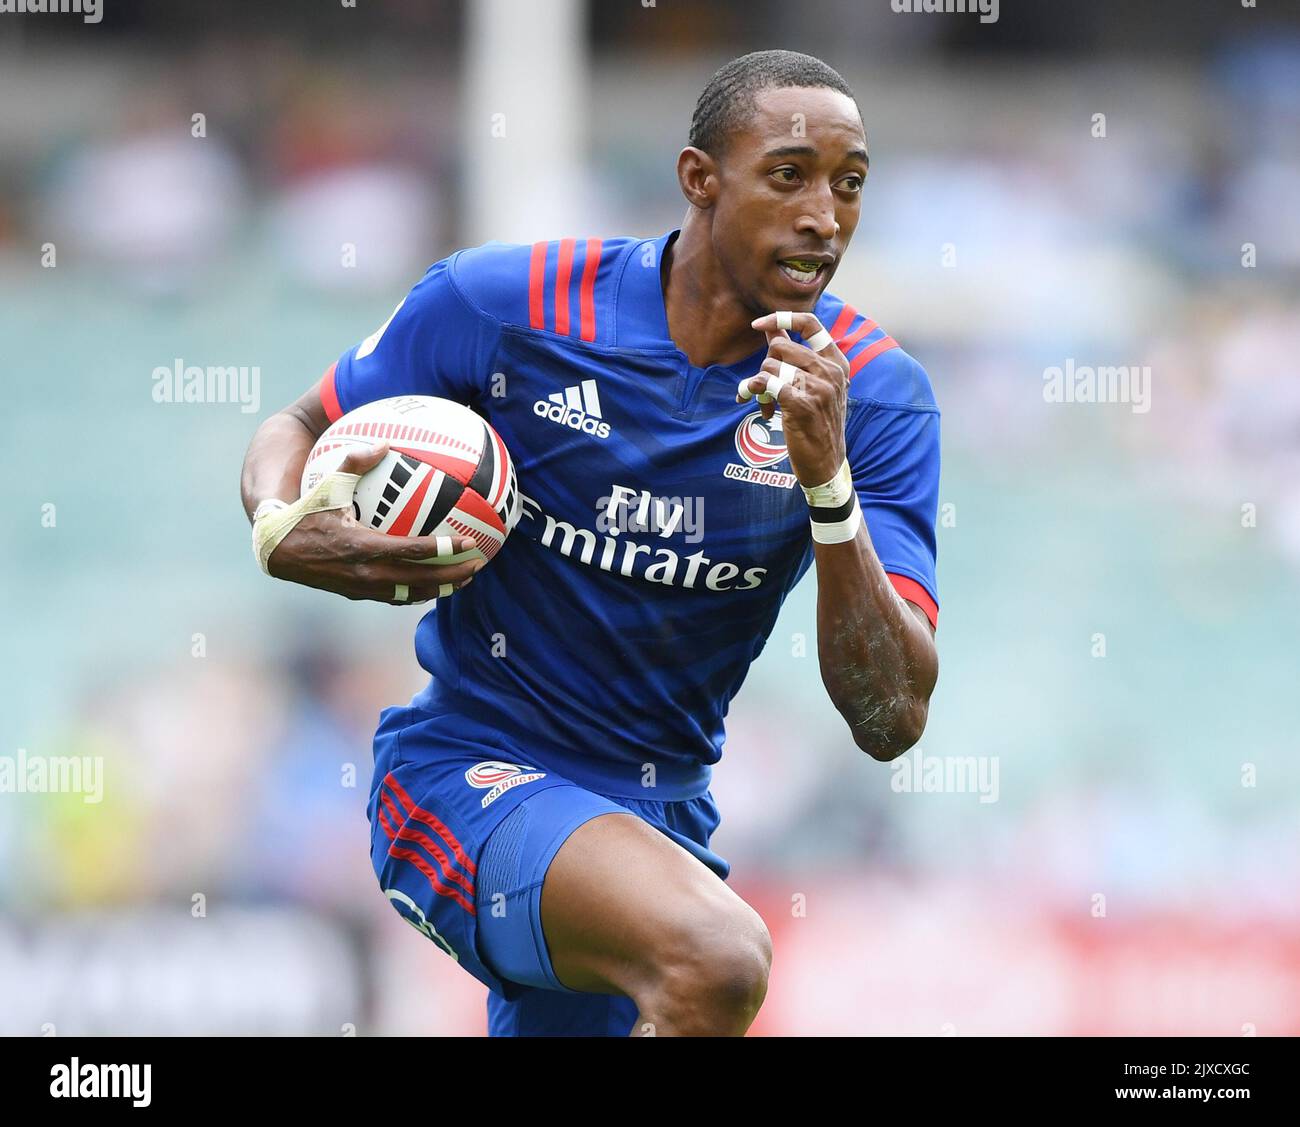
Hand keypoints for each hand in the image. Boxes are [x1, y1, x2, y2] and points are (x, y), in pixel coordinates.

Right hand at [265, 443, 483, 603]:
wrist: (275, 549)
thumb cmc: (303, 511)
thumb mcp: (328, 484)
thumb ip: (355, 462)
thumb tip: (383, 442)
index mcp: (363, 546)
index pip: (414, 550)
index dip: (444, 549)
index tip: (469, 543)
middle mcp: (366, 572)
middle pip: (421, 579)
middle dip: (452, 574)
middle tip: (478, 564)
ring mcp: (361, 587)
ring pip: (410, 593)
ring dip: (440, 588)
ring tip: (463, 581)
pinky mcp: (356, 593)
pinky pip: (394, 596)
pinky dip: (416, 593)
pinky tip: (431, 586)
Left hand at [737, 311, 849, 486]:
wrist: (826, 463)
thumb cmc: (818, 424)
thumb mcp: (814, 386)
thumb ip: (794, 357)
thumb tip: (769, 329)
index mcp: (837, 363)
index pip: (811, 324)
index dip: (782, 318)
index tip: (758, 325)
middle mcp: (830, 372)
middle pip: (780, 347)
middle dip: (764, 366)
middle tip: (763, 387)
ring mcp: (819, 388)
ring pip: (769, 367)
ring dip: (757, 384)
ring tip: (761, 403)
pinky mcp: (802, 405)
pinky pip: (766, 385)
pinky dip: (752, 392)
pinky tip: (755, 406)